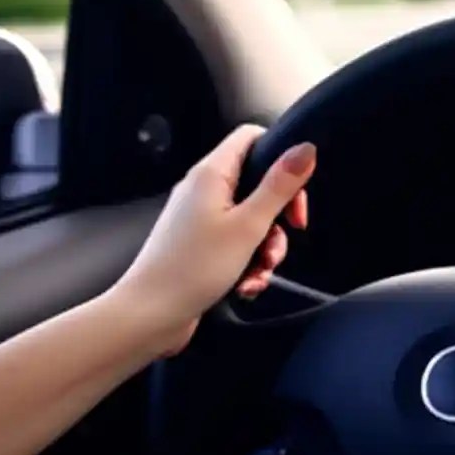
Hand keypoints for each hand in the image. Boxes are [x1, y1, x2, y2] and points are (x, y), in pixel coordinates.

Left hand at [111, 125, 315, 355]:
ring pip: (252, 220)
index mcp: (211, 175)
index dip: (280, 157)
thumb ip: (279, 186)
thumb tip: (306, 148)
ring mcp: (200, 219)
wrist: (149, 317)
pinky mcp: (200, 246)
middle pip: (259, 184)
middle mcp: (203, 191)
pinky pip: (237, 244)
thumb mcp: (249, 225)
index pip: (252, 138)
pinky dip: (249, 263)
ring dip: (266, 247)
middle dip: (279, 215)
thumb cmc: (193, 268)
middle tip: (289, 234)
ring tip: (261, 272)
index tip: (296, 192)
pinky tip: (247, 285)